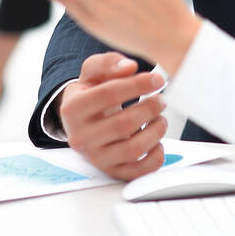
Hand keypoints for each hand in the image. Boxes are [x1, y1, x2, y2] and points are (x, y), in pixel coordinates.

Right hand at [58, 52, 167, 179]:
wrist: (82, 121)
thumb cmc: (91, 94)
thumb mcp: (92, 72)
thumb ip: (109, 63)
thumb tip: (129, 67)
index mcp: (73, 108)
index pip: (108, 94)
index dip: (138, 85)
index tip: (157, 80)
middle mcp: (81, 137)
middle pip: (123, 124)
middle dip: (150, 109)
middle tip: (161, 100)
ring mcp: (96, 157)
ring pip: (132, 150)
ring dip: (155, 132)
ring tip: (160, 119)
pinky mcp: (111, 171)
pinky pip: (138, 172)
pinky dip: (155, 157)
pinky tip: (156, 141)